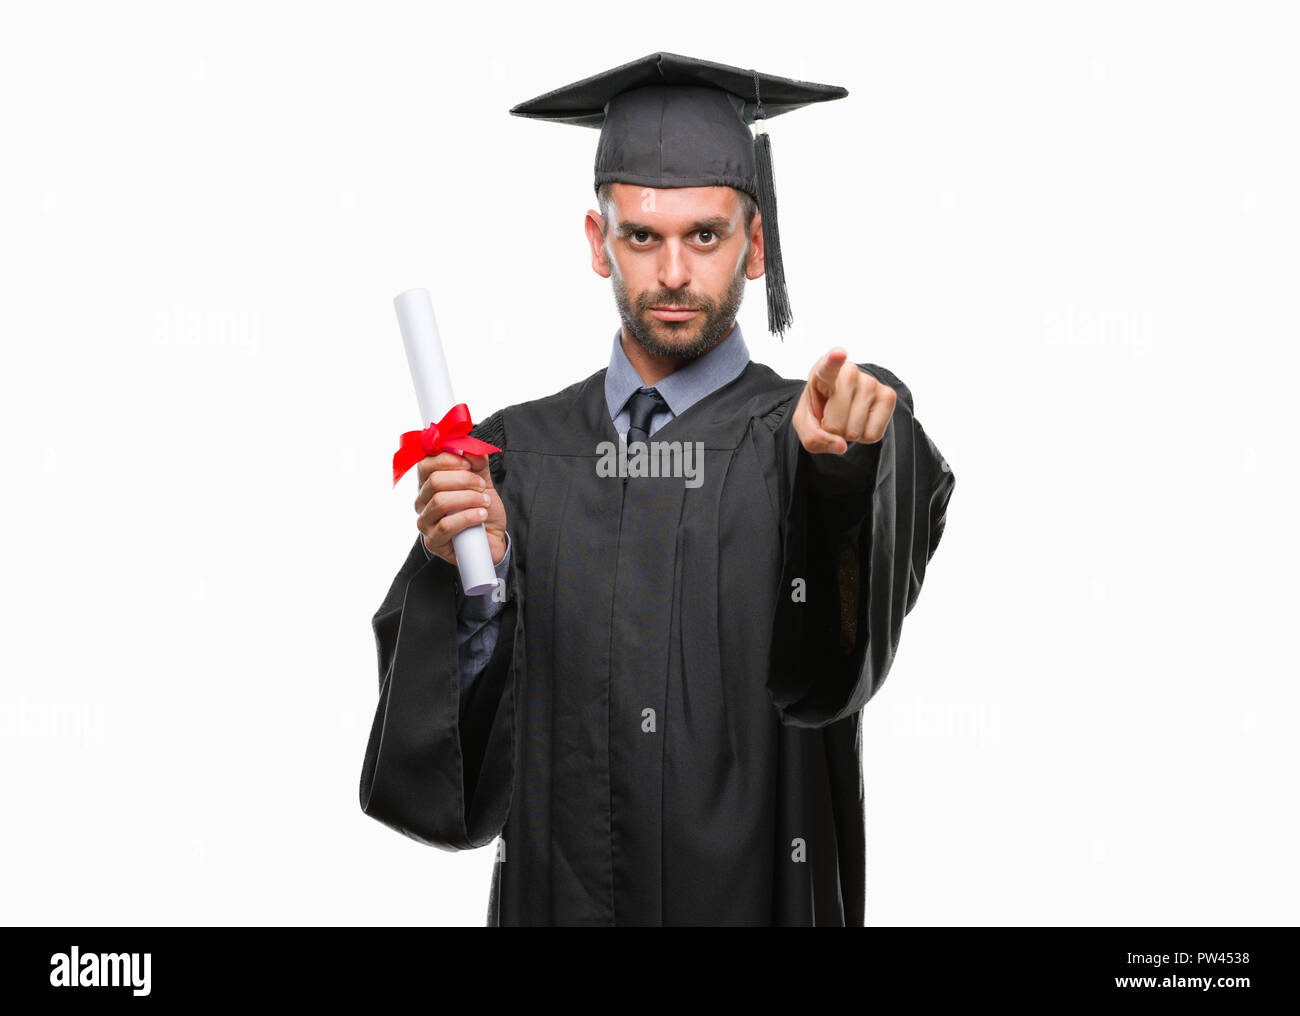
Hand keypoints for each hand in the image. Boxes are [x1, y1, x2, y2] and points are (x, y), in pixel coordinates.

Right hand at [414, 451, 508, 566]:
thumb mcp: (482, 482)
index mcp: (429, 484)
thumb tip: (470, 448)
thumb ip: (477, 463)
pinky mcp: (433, 542)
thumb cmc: (482, 510)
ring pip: (441, 502)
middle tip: (481, 486)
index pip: (425, 464)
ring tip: (485, 502)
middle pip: (434, 481)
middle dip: (464, 480)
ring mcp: (425, 522)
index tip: (469, 464)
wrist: (493, 539)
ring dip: (469, 499)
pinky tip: (481, 515)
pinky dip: (468, 517)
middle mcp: (422, 502)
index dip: (447, 459)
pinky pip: (446, 526)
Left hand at [792, 348, 896, 454]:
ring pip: (854, 430)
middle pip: (836, 422)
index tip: (839, 353)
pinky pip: (873, 434)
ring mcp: (871, 382)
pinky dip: (864, 436)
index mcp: (823, 372)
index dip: (833, 361)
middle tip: (831, 417)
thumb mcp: (805, 424)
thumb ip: (813, 437)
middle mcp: (849, 372)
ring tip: (846, 417)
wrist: (839, 407)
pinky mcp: (888, 396)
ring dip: (848, 433)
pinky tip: (861, 420)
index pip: (829, 366)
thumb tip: (841, 445)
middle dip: (831, 430)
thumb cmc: (820, 409)